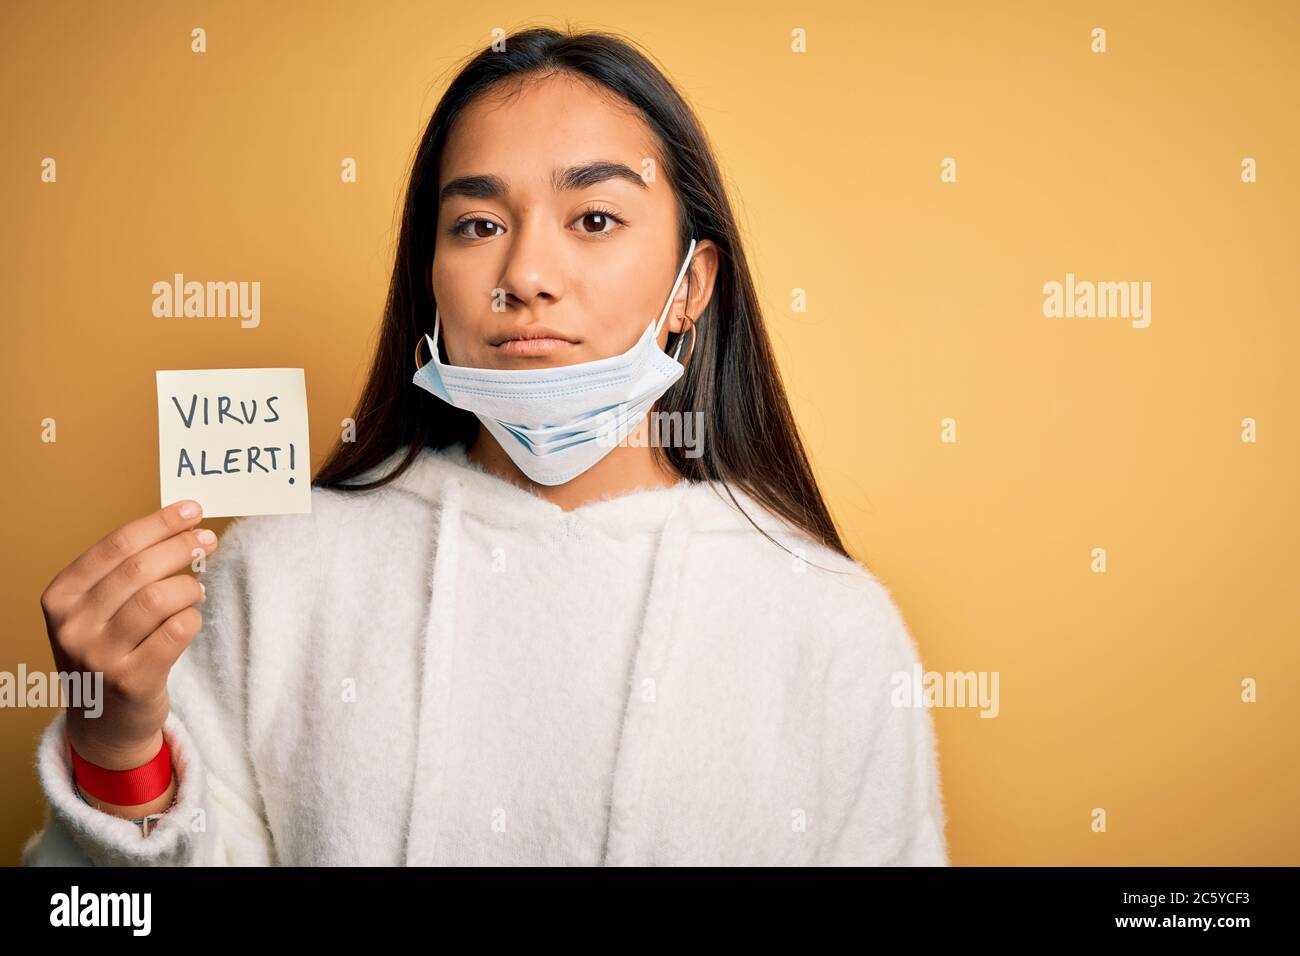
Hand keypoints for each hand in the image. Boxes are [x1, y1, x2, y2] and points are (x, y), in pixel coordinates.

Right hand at [40, 500, 218, 769]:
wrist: (104, 722)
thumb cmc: (109, 650)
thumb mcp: (97, 609)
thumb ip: (127, 570)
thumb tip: (183, 523)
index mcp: (60, 597)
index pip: (116, 545)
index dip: (159, 523)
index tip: (192, 509)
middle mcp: (72, 626)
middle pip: (140, 568)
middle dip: (181, 546)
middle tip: (208, 539)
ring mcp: (99, 657)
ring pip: (159, 598)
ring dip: (189, 586)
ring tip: (197, 590)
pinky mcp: (131, 681)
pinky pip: (177, 631)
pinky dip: (192, 618)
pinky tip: (191, 618)